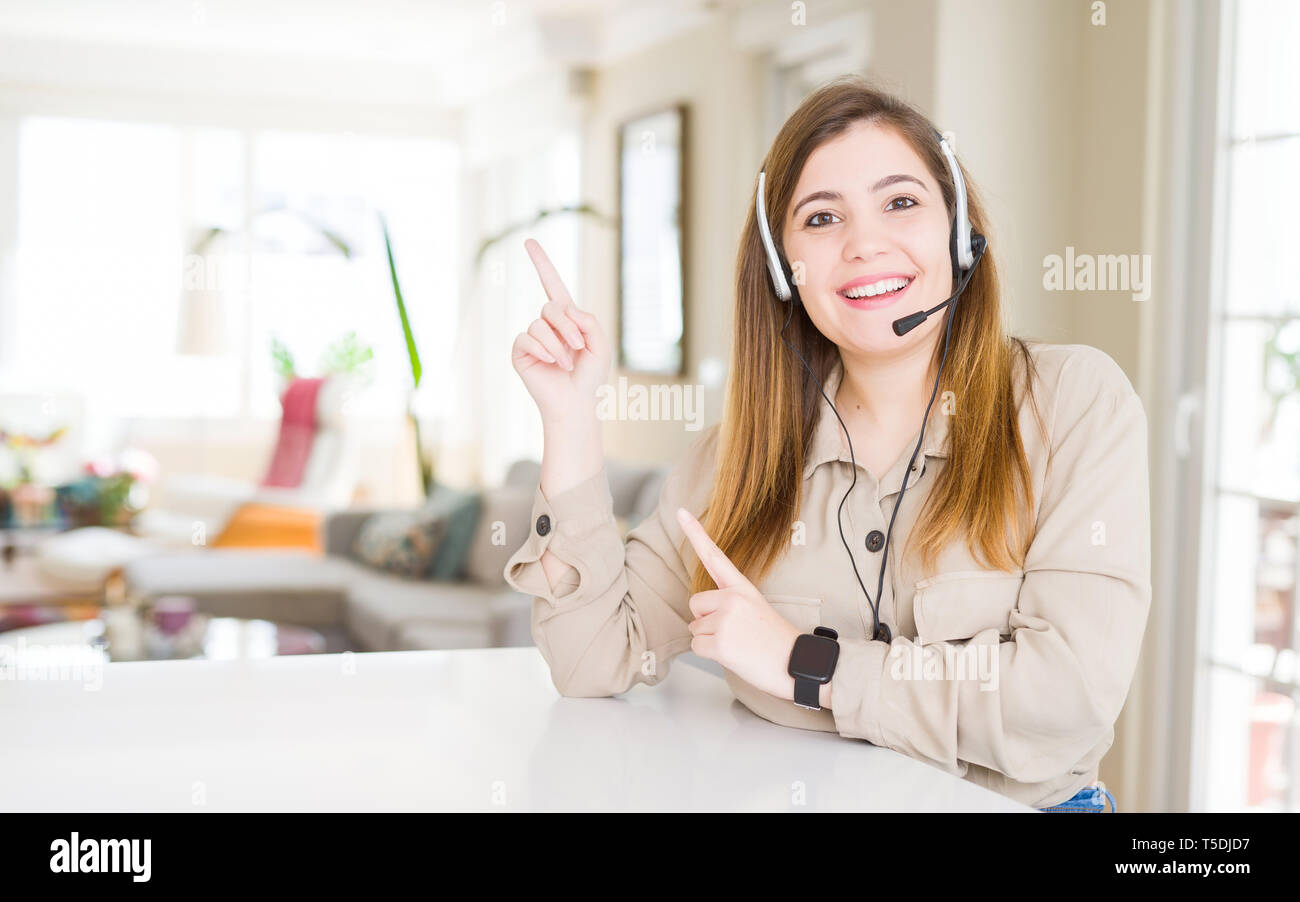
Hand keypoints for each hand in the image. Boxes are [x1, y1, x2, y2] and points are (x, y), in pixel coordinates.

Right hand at [511, 238, 611, 425]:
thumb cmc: (591, 376)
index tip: (529, 241)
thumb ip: (589, 320)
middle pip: (551, 305)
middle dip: (567, 326)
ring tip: (566, 363)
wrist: (576, 404)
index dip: (542, 264)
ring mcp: (532, 338)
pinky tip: (552, 364)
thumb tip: (564, 308)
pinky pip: (527, 337)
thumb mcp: (601, 344)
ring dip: (558, 344)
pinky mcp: (520, 352)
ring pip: (540, 324)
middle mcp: (547, 324)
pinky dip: (543, 350)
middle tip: (579, 347)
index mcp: (567, 318)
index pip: (553, 285)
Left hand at [676, 507, 802, 699]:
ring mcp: (725, 620)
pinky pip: (697, 647)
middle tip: (735, 633)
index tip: (680, 512)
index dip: (695, 533)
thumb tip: (701, 615)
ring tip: (740, 645)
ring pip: (695, 629)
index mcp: (742, 588)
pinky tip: (735, 655)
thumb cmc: (778, 642)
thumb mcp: (757, 609)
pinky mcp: (720, 642)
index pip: (715, 556)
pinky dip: (711, 655)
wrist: (799, 665)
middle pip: (695, 605)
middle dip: (706, 621)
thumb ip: (729, 604)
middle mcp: (731, 598)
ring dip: (711, 641)